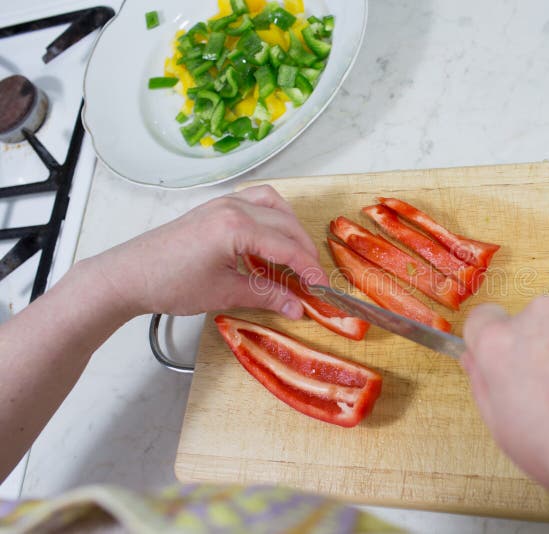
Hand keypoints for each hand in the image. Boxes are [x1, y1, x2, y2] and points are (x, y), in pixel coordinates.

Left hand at [85, 186, 323, 318]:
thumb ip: (265, 296)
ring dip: (291, 228)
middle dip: (304, 251)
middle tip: (314, 279)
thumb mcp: (223, 293)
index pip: (287, 246)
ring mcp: (223, 204)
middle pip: (286, 225)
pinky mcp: (215, 208)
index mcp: (236, 227)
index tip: (322, 288)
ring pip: (274, 205)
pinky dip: (273, 216)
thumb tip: (297, 307)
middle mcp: (233, 208)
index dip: (309, 269)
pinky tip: (272, 237)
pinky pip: (256, 201)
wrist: (129, 274)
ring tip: (298, 256)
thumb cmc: (171, 284)